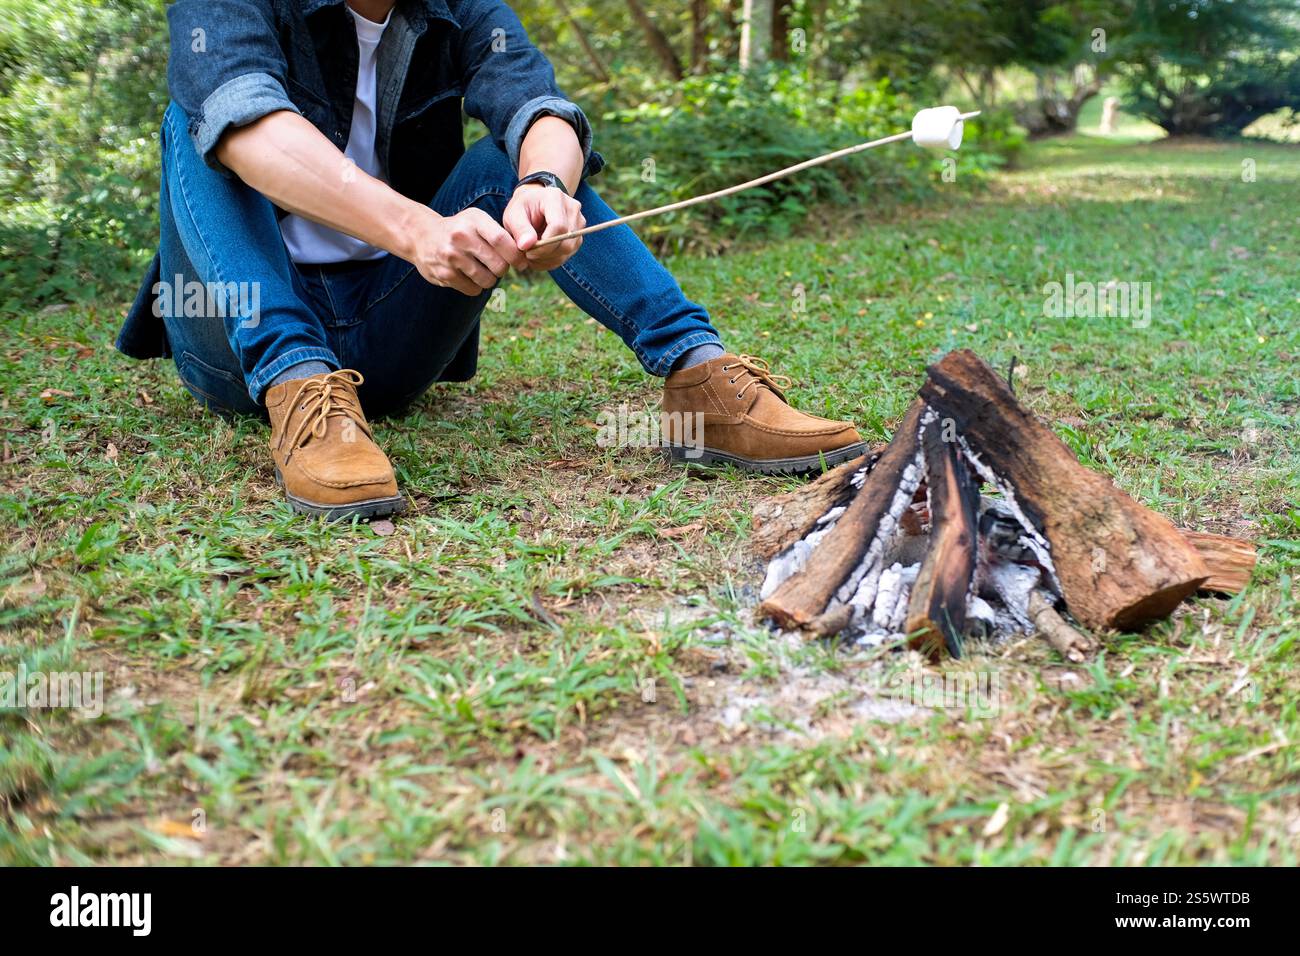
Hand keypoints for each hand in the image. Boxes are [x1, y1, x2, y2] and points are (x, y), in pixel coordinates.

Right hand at [406, 207, 525, 295]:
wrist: (421, 235)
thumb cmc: (460, 230)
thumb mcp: (477, 221)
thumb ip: (499, 235)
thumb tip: (525, 256)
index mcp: (474, 221)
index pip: (502, 241)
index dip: (517, 256)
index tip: (521, 263)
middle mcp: (462, 237)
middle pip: (499, 265)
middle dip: (503, 270)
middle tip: (497, 266)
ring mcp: (451, 256)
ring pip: (487, 280)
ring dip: (489, 279)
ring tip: (480, 269)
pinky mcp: (444, 274)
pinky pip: (473, 289)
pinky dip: (475, 286)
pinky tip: (467, 276)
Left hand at [503, 184, 585, 271]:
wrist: (533, 204)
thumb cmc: (522, 208)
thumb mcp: (513, 215)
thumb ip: (519, 229)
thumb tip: (526, 245)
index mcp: (555, 198)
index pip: (558, 227)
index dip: (544, 245)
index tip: (528, 251)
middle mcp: (572, 208)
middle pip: (566, 242)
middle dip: (546, 254)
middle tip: (528, 254)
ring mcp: (579, 222)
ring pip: (568, 250)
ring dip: (549, 259)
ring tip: (533, 254)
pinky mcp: (579, 234)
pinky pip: (568, 254)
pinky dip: (552, 260)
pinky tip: (540, 256)